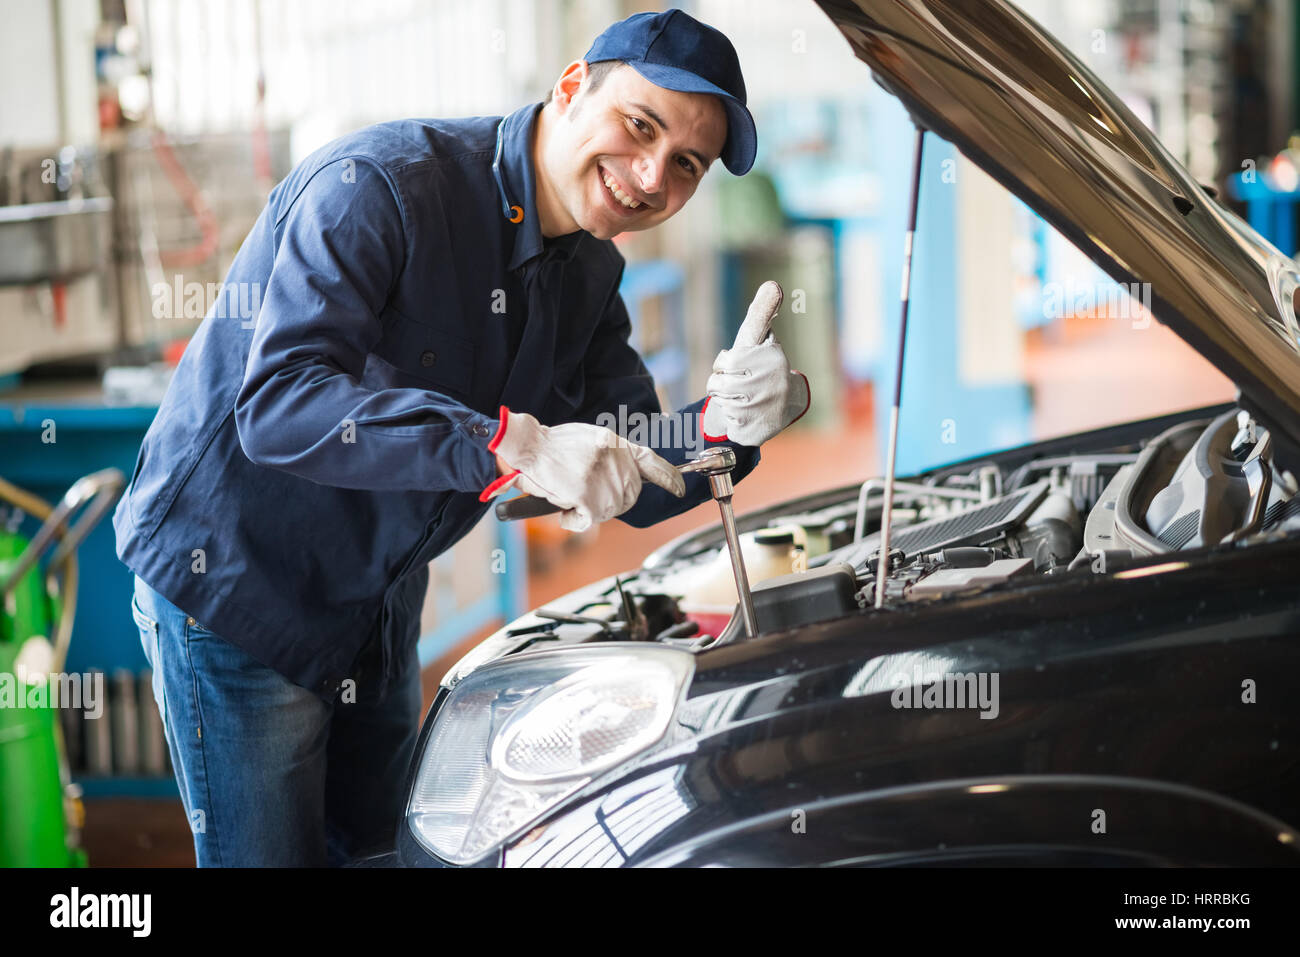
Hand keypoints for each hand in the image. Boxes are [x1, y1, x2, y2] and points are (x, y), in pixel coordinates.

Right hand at [480, 407, 684, 531]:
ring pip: (608, 511)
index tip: (679, 488)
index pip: (652, 462)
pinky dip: (573, 520)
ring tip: (569, 494)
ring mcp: (603, 480)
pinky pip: (587, 521)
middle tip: (586, 493)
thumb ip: (611, 457)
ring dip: (588, 510)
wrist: (530, 446)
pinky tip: (564, 510)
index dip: (668, 477)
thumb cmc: (553, 445)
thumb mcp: (591, 439)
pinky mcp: (587, 496)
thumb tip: (623, 477)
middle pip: (630, 496)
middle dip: (611, 501)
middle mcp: (616, 462)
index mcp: (618, 445)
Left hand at [701, 281, 810, 446]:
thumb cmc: (763, 366)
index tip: (733, 366)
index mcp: (771, 357)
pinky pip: (726, 424)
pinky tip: (746, 416)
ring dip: (725, 402)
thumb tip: (774, 284)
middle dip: (719, 385)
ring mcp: (765, 408)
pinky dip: (730, 421)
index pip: (725, 363)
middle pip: (717, 385)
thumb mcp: (760, 339)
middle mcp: (772, 382)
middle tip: (735, 385)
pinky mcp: (757, 431)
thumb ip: (761, 312)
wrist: (786, 406)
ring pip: (720, 404)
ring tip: (742, 399)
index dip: (724, 366)